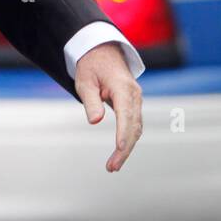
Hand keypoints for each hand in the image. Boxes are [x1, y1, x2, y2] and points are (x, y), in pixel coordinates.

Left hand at [74, 42, 142, 171]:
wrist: (103, 53)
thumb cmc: (91, 67)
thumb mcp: (84, 81)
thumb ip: (90, 101)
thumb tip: (95, 121)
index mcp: (123, 88)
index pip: (126, 114)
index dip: (123, 132)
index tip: (119, 148)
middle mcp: (134, 96)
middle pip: (133, 127)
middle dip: (124, 148)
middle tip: (111, 167)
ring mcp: (136, 101)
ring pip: (136, 129)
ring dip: (126, 148)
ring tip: (113, 166)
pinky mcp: (133, 106)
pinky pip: (134, 126)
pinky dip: (128, 140)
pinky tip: (119, 152)